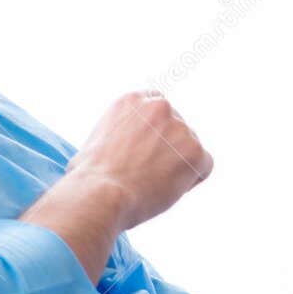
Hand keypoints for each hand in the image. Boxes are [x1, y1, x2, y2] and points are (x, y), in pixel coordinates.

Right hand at [68, 90, 212, 230]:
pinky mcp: (195, 150)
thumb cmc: (89, 178)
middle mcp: (159, 106)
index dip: (157, 131)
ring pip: (190, 149)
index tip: (150, 149)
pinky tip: (167, 188)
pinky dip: (191, 180)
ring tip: (152, 183)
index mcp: (132, 100)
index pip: (158, 106)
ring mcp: (179, 127)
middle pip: (177, 128)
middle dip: (169, 149)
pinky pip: (203, 167)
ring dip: (178, 166)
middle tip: (149, 173)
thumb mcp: (95, 141)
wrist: (101, 193)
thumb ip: (116, 135)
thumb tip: (113, 149)